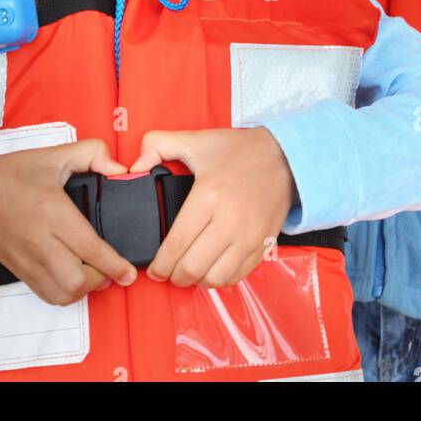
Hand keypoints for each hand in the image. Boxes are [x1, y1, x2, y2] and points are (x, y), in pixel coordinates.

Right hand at [0, 139, 137, 304]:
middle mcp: (40, 240)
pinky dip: (63, 294)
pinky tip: (72, 279)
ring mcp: (27, 259)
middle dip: (100, 279)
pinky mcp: (18, 269)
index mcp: (53, 211)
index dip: (114, 264)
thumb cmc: (13, 174)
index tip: (129, 272)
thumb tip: (119, 171)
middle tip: (110, 268)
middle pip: (76, 280)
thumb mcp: (55, 155)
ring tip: (93, 275)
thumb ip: (93, 155)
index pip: (89, 247)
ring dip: (82, 290)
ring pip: (61, 294)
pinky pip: (45, 294)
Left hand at [129, 126, 297, 288]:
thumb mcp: (196, 140)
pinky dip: (221, 279)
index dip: (160, 265)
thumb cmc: (239, 151)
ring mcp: (250, 237)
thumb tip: (134, 166)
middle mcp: (230, 221)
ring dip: (198, 281)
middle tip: (169, 272)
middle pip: (193, 268)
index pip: (176, 245)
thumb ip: (158, 144)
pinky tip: (212, 267)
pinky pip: (237, 276)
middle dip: (175, 276)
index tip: (155, 269)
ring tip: (190, 270)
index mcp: (209, 196)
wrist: (286, 156)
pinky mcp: (264, 245)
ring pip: (215, 278)